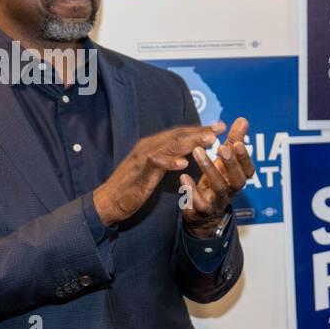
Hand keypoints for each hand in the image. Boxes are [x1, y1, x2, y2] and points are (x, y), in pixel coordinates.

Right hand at [93, 123, 223, 225]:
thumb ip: (169, 158)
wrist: (109, 201)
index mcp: (154, 145)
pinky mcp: (139, 173)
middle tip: (221, 127)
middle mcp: (149, 147)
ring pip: (170, 146)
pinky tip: (183, 163)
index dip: (200, 129)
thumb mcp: (155, 169)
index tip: (221, 127)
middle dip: (200, 131)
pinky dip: (169, 163)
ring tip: (209, 139)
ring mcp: (143, 158)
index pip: (180, 134)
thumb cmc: (133, 185)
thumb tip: (187, 152)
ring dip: (191, 142)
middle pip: (178, 135)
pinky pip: (155, 165)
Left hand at [182, 117, 254, 236]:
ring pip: (218, 188)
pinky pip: (199, 203)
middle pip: (237, 180)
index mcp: (238, 178)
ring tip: (197, 151)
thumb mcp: (226, 161)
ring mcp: (218, 201)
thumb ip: (234, 141)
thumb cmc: (217, 180)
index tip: (237, 142)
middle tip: (222, 147)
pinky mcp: (203, 210)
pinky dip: (192, 191)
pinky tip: (183, 177)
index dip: (244, 157)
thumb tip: (243, 120)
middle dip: (230, 163)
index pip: (248, 169)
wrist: (205, 213)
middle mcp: (232, 191)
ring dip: (209, 169)